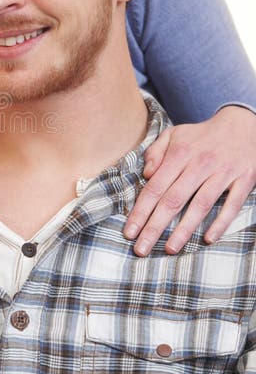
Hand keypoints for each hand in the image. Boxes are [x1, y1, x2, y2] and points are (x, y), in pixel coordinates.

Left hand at [124, 106, 255, 255]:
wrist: (242, 124)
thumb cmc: (201, 136)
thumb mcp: (174, 135)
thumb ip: (156, 152)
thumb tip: (146, 174)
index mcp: (180, 153)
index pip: (155, 187)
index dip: (140, 212)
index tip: (129, 232)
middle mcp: (200, 164)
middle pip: (173, 200)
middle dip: (155, 227)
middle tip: (141, 249)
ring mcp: (223, 172)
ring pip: (201, 205)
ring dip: (184, 230)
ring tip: (169, 249)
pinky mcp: (244, 179)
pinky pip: (232, 205)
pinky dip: (221, 223)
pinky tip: (208, 239)